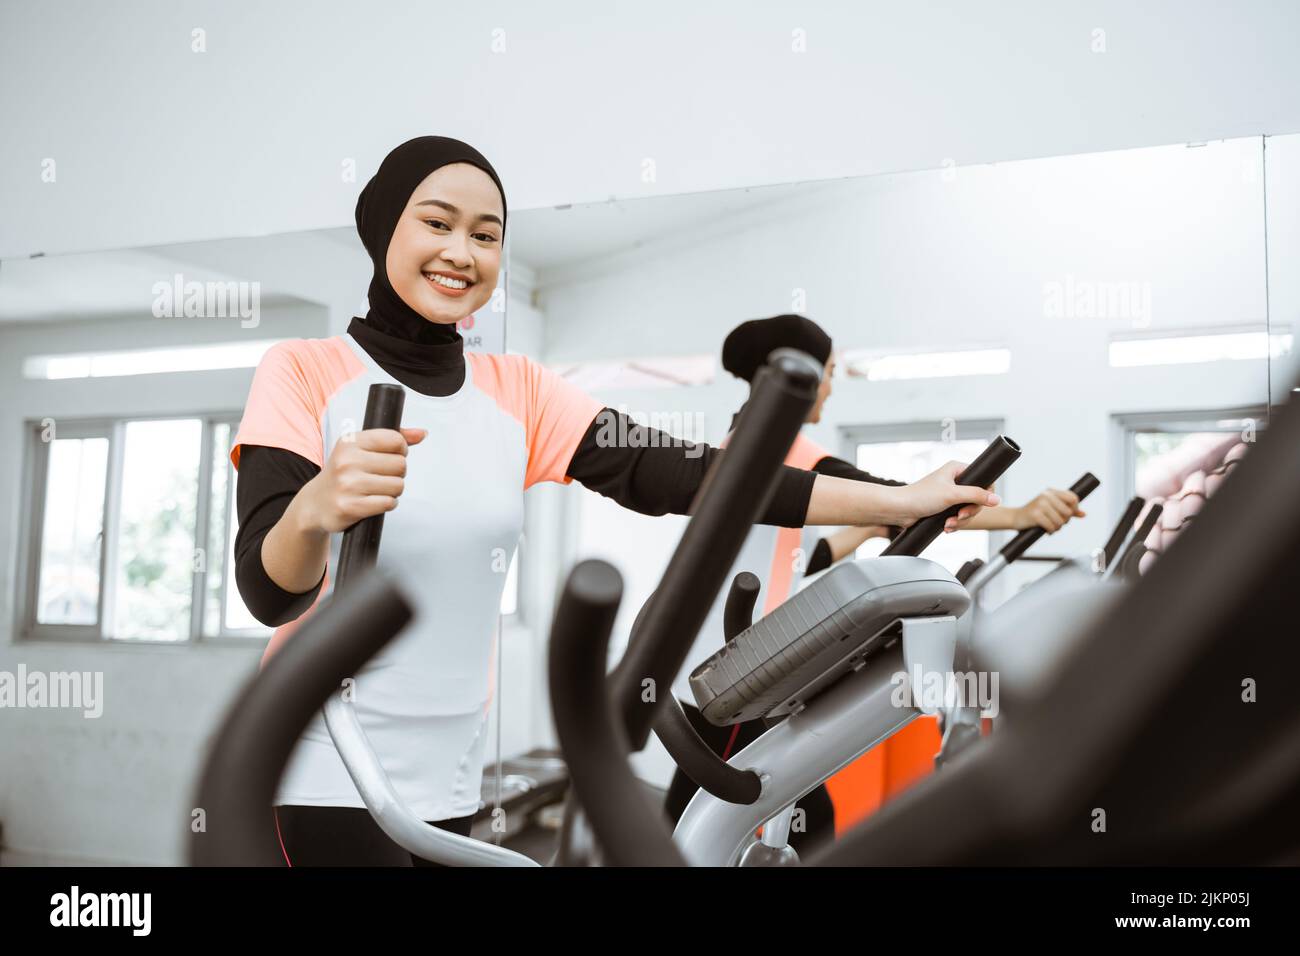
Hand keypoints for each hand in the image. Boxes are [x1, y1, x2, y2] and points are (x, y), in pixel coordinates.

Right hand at [297, 426, 425, 533]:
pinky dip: (387, 504)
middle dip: (397, 473)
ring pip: (397, 485)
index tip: (389, 457)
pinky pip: (388, 503)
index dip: (400, 450)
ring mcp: (347, 484)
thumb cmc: (344, 473)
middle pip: (400, 464)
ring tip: (375, 490)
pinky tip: (373, 502)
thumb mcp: (360, 449)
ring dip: (392, 491)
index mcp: (350, 441)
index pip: (395, 440)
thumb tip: (422, 433)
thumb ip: (393, 439)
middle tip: (380, 477)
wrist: (315, 503)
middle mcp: (347, 461)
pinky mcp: (349, 507)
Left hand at [889, 461, 1000, 531]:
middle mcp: (955, 480)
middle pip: (977, 499)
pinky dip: (954, 524)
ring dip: (960, 520)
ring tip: (948, 523)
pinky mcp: (945, 507)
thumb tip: (996, 499)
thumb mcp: (952, 494)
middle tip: (959, 515)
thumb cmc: (919, 496)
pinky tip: (945, 527)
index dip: (984, 494)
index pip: (983, 479)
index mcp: (957, 469)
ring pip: (968, 510)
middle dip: (968, 512)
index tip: (977, 504)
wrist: (900, 510)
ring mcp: (950, 495)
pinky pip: (958, 517)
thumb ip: (976, 495)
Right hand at [1013, 488, 1084, 532]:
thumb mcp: (1051, 508)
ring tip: (1052, 527)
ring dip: (1058, 527)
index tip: (1069, 515)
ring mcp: (1040, 504)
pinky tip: (1047, 530)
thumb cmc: (1035, 513)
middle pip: (1068, 511)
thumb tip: (1083, 514)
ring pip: (1060, 520)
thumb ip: (1067, 510)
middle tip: (1058, 523)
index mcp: (1051, 492)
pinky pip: (1051, 526)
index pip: (1073, 498)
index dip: (1075, 509)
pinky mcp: (1035, 514)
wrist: (1015, 518)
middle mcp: (1046, 496)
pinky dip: (1051, 531)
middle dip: (1065, 521)